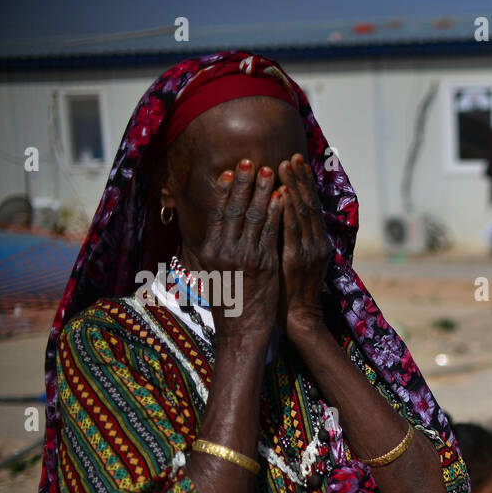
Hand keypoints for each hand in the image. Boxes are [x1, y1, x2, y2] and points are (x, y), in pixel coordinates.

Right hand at [199, 160, 283, 346]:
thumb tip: (216, 230)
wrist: (241, 331)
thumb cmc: (229, 304)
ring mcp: (244, 256)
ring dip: (264, 191)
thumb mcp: (213, 275)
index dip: (227, 190)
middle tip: (251, 161)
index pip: (218, 213)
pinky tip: (282, 197)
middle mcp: (223, 250)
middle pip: (236, 208)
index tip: (232, 171)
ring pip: (255, 216)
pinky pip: (271, 232)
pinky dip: (277, 212)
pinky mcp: (264, 264)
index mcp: (208, 251)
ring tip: (271, 172)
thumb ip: (214, 251)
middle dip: (245, 182)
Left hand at [278, 153, 331, 339]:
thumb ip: (290, 240)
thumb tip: (276, 216)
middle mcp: (316, 243)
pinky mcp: (297, 260)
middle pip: (309, 204)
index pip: (311, 206)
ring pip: (302, 212)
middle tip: (291, 156)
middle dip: (300, 179)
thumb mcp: (294, 262)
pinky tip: (281, 194)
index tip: (296, 162)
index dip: (304, 183)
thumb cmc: (290, 291)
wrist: (298, 318)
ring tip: (284, 166)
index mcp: (317, 243)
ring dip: (293, 187)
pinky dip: (287, 210)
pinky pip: (292, 230)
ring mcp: (309, 251)